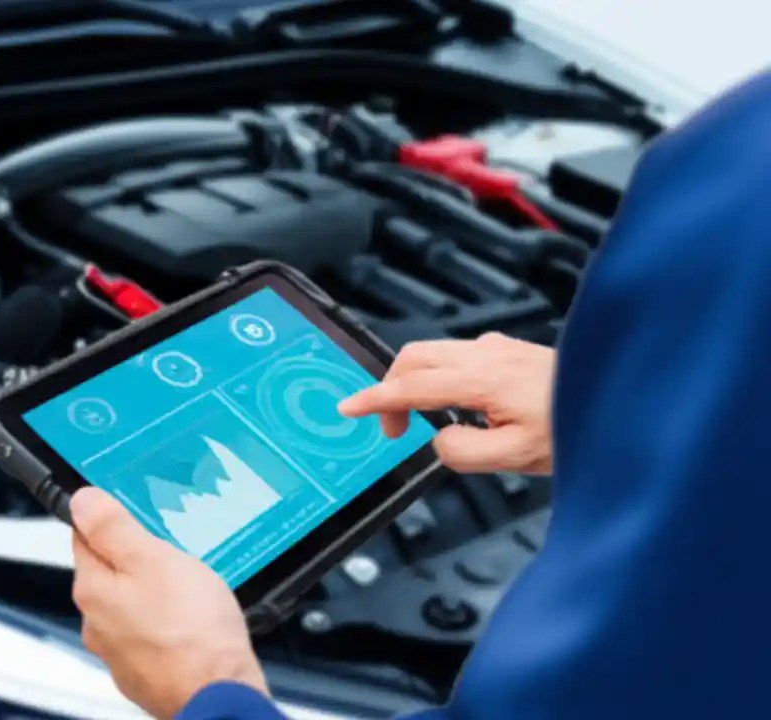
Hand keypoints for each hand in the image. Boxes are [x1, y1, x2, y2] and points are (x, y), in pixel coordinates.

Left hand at [69, 487, 267, 718]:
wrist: (219, 694)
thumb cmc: (192, 631)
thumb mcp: (154, 559)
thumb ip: (113, 528)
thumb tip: (82, 501)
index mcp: (92, 588)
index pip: (83, 536)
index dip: (109, 518)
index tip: (133, 512)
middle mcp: (97, 623)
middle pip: (109, 572)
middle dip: (137, 557)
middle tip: (172, 548)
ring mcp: (120, 652)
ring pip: (132, 604)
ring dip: (154, 592)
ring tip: (189, 586)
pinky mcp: (144, 671)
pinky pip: (150, 634)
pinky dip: (166, 624)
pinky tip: (192, 621)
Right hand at [337, 332, 555, 474]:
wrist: (623, 401)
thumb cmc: (575, 427)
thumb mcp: (516, 458)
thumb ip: (464, 453)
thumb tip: (438, 442)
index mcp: (481, 380)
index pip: (410, 387)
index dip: (375, 400)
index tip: (349, 408)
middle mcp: (484, 355)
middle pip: (413, 358)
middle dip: (390, 389)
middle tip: (394, 430)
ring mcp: (496, 347)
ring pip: (433, 353)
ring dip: (415, 382)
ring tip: (425, 420)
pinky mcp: (508, 349)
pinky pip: (456, 356)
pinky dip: (439, 377)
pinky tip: (458, 406)